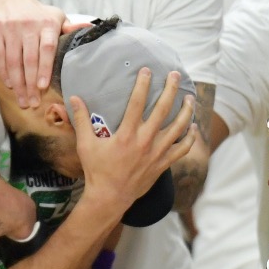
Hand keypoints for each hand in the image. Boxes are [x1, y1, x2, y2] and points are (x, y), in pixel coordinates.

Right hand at [0, 0, 67, 108]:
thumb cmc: (35, 12)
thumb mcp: (54, 15)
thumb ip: (69, 27)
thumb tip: (89, 29)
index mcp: (47, 23)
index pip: (47, 48)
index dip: (45, 68)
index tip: (43, 86)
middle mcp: (29, 24)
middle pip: (29, 59)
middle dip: (30, 84)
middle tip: (33, 103)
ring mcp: (11, 27)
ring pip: (13, 60)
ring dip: (17, 83)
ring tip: (22, 100)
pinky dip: (4, 72)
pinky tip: (9, 84)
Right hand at [70, 69, 196, 209]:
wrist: (110, 198)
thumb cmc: (97, 171)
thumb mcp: (85, 145)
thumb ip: (81, 120)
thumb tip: (74, 98)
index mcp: (127, 134)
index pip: (138, 102)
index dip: (143, 84)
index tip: (147, 70)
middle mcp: (145, 141)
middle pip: (163, 109)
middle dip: (171, 89)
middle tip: (176, 75)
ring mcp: (157, 153)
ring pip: (178, 128)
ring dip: (186, 111)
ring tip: (190, 98)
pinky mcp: (163, 164)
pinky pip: (182, 149)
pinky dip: (190, 138)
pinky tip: (193, 127)